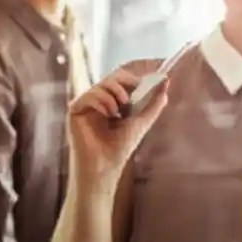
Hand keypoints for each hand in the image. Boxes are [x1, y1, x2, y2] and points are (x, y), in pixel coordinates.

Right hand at [67, 67, 169, 181]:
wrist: (107, 164)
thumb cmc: (122, 146)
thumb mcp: (143, 121)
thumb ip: (155, 103)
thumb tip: (166, 82)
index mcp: (113, 100)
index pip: (121, 78)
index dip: (133, 78)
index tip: (144, 84)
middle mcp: (99, 100)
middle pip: (111, 77)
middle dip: (124, 84)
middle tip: (128, 100)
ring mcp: (86, 105)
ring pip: (100, 85)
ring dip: (113, 96)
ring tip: (117, 113)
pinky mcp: (75, 111)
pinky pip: (88, 95)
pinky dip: (101, 102)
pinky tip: (107, 115)